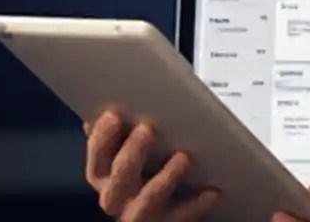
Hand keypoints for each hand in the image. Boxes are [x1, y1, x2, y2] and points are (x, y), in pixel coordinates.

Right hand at [84, 110, 220, 220]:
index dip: (101, 140)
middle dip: (129, 156)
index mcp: (108, 178)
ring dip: (164, 180)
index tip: (114, 114)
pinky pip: (181, 217)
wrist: (174, 199)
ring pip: (145, 205)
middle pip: (116, 185)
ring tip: (183, 156)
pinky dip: (196, 204)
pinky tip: (212, 190)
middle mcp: (121, 199)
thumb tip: (118, 99)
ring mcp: (144, 216)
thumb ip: (128, 129)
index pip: (97, 162)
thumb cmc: (156, 162)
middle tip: (147, 129)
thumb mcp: (141, 145)